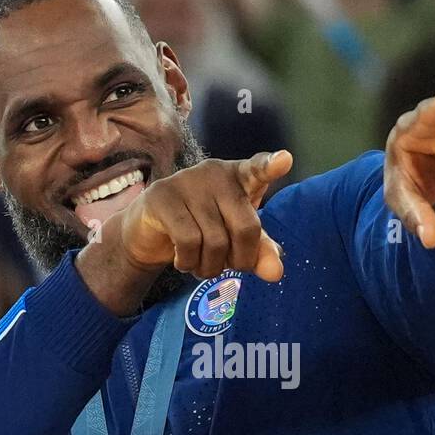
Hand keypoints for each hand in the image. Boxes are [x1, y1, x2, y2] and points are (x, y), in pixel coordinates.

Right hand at [80, 150, 291, 314]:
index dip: (271, 166)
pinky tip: (184, 262)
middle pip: (246, 227)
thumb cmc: (201, 230)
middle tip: (227, 267)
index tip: (285, 160)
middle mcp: (215, 173)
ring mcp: (187, 181)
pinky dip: (188, 262)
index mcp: (238, 177)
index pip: (257, 170)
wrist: (149, 233)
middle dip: (240, 260)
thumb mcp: (235, 241)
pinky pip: (188, 241)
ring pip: (215, 241)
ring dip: (210, 268)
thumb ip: (259, 252)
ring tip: (201, 265)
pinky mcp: (162, 196)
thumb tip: (275, 273)